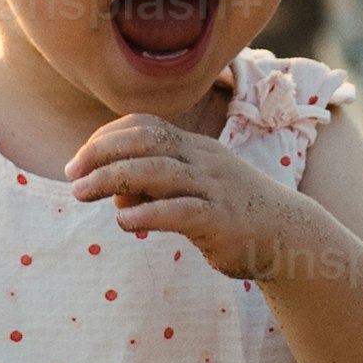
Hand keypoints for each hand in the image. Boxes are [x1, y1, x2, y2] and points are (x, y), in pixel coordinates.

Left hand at [70, 112, 335, 288]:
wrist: (290, 236)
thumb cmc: (233, 213)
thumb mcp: (192, 193)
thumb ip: (153, 189)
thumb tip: (116, 195)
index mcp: (195, 148)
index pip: (145, 125)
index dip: (108, 137)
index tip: (80, 159)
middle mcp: (203, 160)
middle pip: (146, 142)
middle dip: (102, 154)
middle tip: (72, 175)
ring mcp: (214, 188)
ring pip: (158, 171)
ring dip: (114, 178)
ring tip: (81, 193)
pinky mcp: (222, 220)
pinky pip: (181, 211)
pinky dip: (149, 212)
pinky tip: (124, 220)